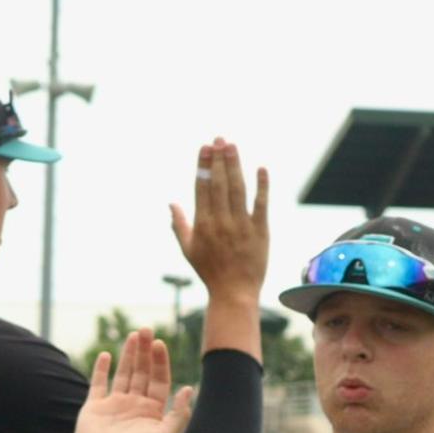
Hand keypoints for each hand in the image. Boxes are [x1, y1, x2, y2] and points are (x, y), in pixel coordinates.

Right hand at [68, 328, 194, 432]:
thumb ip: (179, 413)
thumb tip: (189, 388)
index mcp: (152, 412)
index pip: (159, 380)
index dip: (160, 361)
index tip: (159, 343)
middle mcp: (134, 406)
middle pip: (142, 372)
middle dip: (145, 351)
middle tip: (146, 329)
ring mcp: (113, 406)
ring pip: (123, 374)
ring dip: (128, 354)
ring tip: (133, 335)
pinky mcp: (94, 408)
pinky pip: (98, 384)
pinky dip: (102, 369)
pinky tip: (107, 354)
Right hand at [172, 139, 268, 302]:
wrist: (233, 292)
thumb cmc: (209, 271)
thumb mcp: (188, 249)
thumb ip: (179, 225)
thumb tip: (171, 204)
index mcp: (202, 224)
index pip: (203, 188)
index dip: (204, 166)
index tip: (205, 148)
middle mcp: (221, 222)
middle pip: (220, 184)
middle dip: (219, 159)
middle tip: (219, 139)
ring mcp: (241, 225)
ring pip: (238, 189)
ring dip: (235, 165)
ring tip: (233, 146)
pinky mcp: (260, 231)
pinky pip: (261, 204)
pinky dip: (262, 185)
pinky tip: (261, 168)